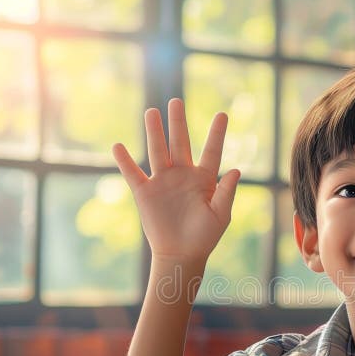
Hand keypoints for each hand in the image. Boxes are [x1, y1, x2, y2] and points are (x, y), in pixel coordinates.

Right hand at [112, 98, 240, 262]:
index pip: (211, 151)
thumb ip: (227, 192)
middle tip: (177, 101)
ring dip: (154, 132)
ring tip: (152, 112)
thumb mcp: (221, 215)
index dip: (217, 134)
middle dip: (178, 123)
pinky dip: (124, 161)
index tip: (222, 114)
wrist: (181, 254)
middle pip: (180, 143)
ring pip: (157, 151)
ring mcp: (162, 181)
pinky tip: (117, 146)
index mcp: (203, 179)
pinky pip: (133, 173)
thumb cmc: (204, 236)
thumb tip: (236, 170)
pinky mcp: (145, 193)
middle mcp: (182, 175)